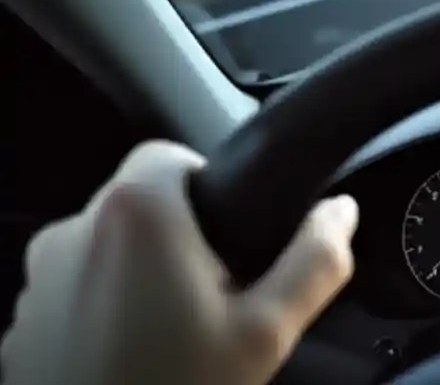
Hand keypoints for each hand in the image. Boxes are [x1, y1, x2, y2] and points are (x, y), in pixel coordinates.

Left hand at [1, 141, 358, 384]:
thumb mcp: (268, 330)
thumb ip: (315, 259)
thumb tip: (340, 213)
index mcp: (136, 215)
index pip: (172, 152)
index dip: (210, 187)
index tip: (233, 238)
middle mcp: (72, 234)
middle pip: (140, 203)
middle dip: (180, 238)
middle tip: (216, 296)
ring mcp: (38, 282)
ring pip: (105, 251)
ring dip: (139, 275)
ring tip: (177, 332)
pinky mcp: (23, 325)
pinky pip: (74, 295)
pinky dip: (104, 311)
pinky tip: (136, 354)